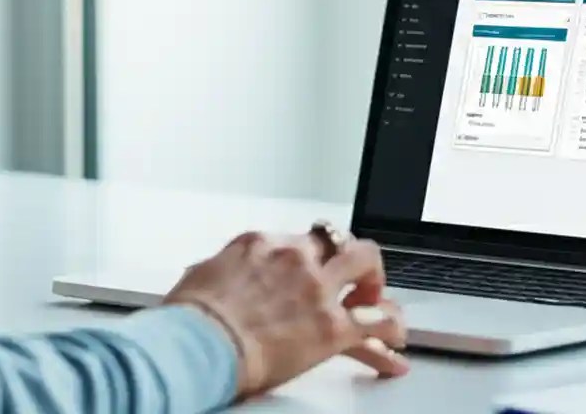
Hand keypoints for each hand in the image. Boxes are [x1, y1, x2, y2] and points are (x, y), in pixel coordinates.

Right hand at [164, 231, 409, 397]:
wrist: (197, 344)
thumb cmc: (189, 320)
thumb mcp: (201, 277)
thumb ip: (221, 272)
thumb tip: (214, 278)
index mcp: (261, 243)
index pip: (299, 241)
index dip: (312, 258)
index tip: (313, 269)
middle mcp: (294, 257)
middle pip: (340, 242)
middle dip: (351, 259)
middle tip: (354, 279)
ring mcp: (317, 288)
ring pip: (366, 268)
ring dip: (376, 287)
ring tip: (382, 306)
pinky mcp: (332, 325)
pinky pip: (376, 321)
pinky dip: (390, 329)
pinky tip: (396, 338)